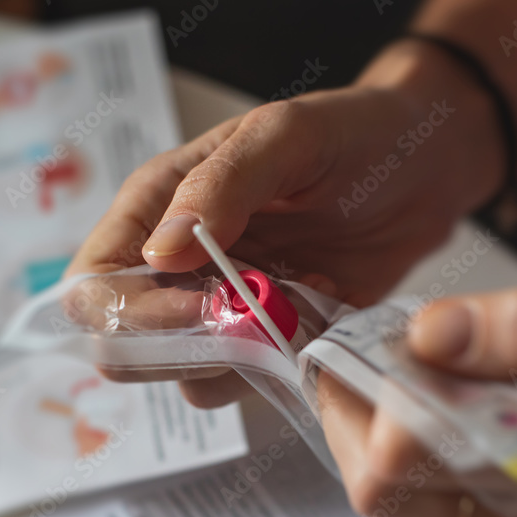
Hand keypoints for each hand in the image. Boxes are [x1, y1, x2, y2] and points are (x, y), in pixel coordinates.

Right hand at [66, 41, 502, 401]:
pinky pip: (247, 381)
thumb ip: (220, 186)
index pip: (93, 285)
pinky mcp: (268, 337)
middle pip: (124, 346)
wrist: (423, 170)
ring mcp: (221, 307)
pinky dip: (279, 364)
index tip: (202, 307)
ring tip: (298, 299)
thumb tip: (159, 255)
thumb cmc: (352, 135)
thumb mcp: (286, 136)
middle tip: (253, 314)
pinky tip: (317, 310)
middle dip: (182, 347)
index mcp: (156, 206)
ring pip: (185, 374)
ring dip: (238, 357)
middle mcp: (176, 265)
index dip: (130, 313)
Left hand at [320, 279, 516, 516]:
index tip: (371, 336)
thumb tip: (428, 333)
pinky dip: (418, 481)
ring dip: (380, 451)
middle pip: (383, 496)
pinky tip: (446, 427)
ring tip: (409, 385)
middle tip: (375, 358)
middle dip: (353, 423)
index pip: (396, 455)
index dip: (359, 393)